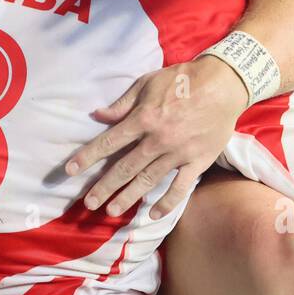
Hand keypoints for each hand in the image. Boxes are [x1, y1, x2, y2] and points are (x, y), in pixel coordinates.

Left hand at [65, 56, 247, 220]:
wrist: (223, 84)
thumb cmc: (182, 80)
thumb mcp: (147, 83)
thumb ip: (122, 103)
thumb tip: (98, 115)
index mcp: (143, 118)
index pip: (109, 142)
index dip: (88, 156)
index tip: (70, 170)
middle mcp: (157, 139)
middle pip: (125, 168)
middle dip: (104, 187)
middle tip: (88, 203)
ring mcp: (178, 153)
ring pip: (148, 180)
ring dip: (128, 197)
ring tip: (111, 211)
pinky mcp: (197, 162)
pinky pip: (180, 187)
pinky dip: (167, 203)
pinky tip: (152, 214)